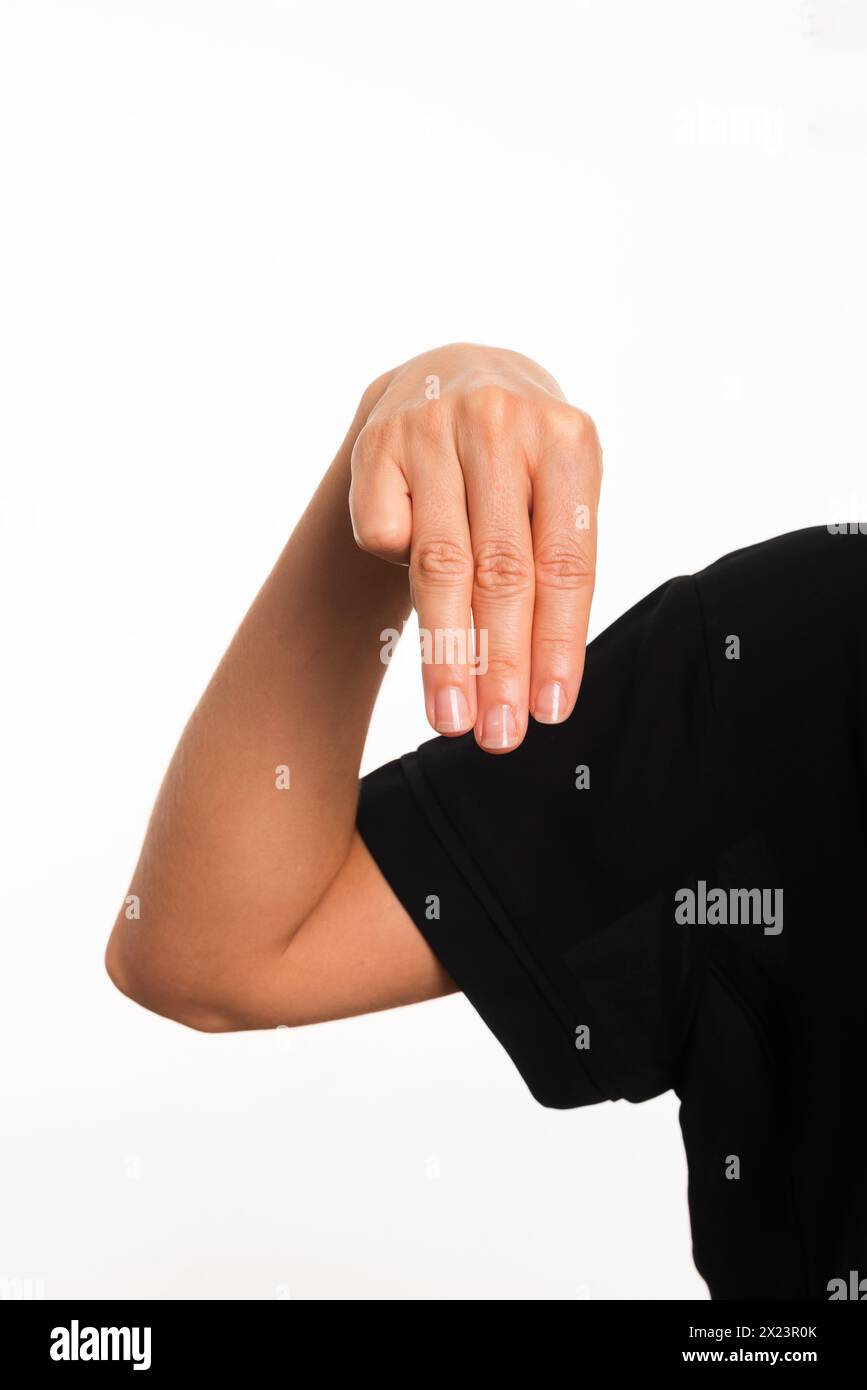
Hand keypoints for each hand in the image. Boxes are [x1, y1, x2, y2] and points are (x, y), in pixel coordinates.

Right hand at [350, 343, 601, 752]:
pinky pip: (384, 534)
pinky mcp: (375, 442)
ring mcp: (432, 428)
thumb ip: (551, 571)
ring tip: (452, 717)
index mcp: (568, 440)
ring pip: (438, 563)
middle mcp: (500, 424)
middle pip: (501, 571)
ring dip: (446, 652)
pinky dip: (395, 571)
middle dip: (500, 664)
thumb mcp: (554, 494)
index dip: (557, 643)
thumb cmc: (516, 463)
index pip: (565, 562)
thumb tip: (536, 689)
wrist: (449, 374)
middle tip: (496, 733)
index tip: (549, 711)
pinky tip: (413, 596)